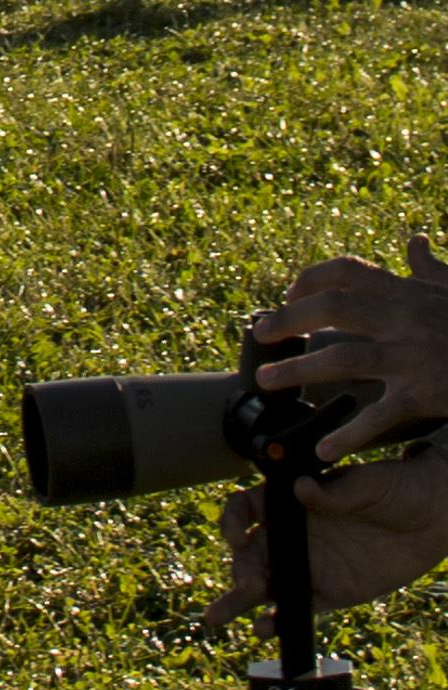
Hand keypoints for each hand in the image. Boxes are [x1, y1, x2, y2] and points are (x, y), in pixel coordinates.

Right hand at [206, 449, 447, 627]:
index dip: (234, 522)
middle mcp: (293, 535)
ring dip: (239, 600)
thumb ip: (335, 491)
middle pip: (251, 553)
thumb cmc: (398, 488)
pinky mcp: (330, 592)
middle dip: (241, 569)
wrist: (436, 517)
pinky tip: (265, 630)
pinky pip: (297, 608)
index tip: (237, 536)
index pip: (247, 510)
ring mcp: (309, 565)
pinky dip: (279, 621)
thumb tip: (303, 489)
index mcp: (292, 503)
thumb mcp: (368, 483)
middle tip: (247, 584)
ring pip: (264, 585)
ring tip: (217, 617)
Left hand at [250, 233, 447, 441]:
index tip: (288, 295)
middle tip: (260, 334)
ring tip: (265, 381)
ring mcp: (414, 357)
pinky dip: (351, 433)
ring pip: (344, 358)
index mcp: (408, 295)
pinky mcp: (426, 394)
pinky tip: (325, 448)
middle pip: (333, 308)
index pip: (347, 272)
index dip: (310, 279)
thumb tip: (416, 241)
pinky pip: (380, 414)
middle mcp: (405, 320)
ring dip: (298, 370)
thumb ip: (432, 269)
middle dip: (288, 319)